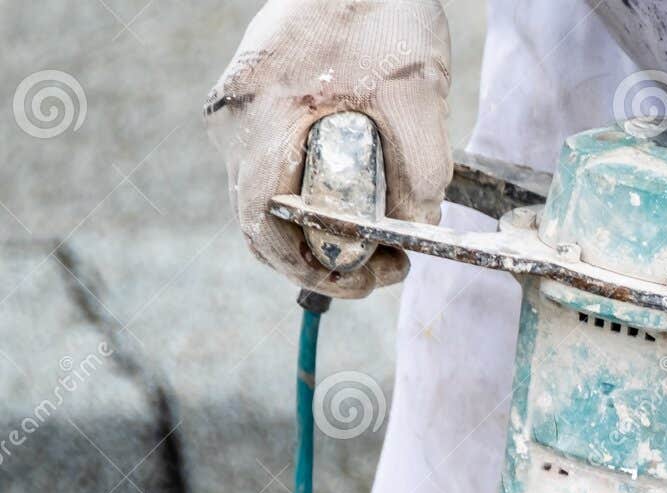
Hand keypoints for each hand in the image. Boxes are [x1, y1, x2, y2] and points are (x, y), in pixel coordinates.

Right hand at [204, 0, 451, 298]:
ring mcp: (244, 112)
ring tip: (384, 245)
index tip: (368, 282)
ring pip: (273, 200)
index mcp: (259, 118)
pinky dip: (319, 200)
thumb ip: (421, 172)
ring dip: (325, 233)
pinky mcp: (262, 104)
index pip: (263, 226)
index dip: (313, 270)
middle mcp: (236, 120)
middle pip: (265, 221)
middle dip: (326, 259)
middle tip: (387, 270)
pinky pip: (281, 170)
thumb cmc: (381, 8)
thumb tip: (419, 230)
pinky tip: (366, 207)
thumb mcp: (418, 96)